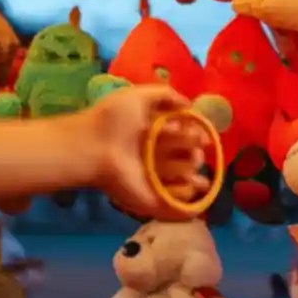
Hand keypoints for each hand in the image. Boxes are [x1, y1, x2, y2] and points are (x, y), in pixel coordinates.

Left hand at [85, 85, 213, 219]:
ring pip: (181, 179)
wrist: (93, 148)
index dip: (193, 132)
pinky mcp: (151, 197)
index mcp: (150, 132)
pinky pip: (174, 203)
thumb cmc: (114, 119)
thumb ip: (165, 95)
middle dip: (196, 152)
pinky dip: (189, 201)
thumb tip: (188, 103)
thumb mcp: (139, 96)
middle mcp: (152, 154)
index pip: (179, 133)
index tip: (203, 133)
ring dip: (197, 178)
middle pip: (182, 155)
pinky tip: (201, 190)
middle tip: (201, 149)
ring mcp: (152, 178)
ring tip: (204, 175)